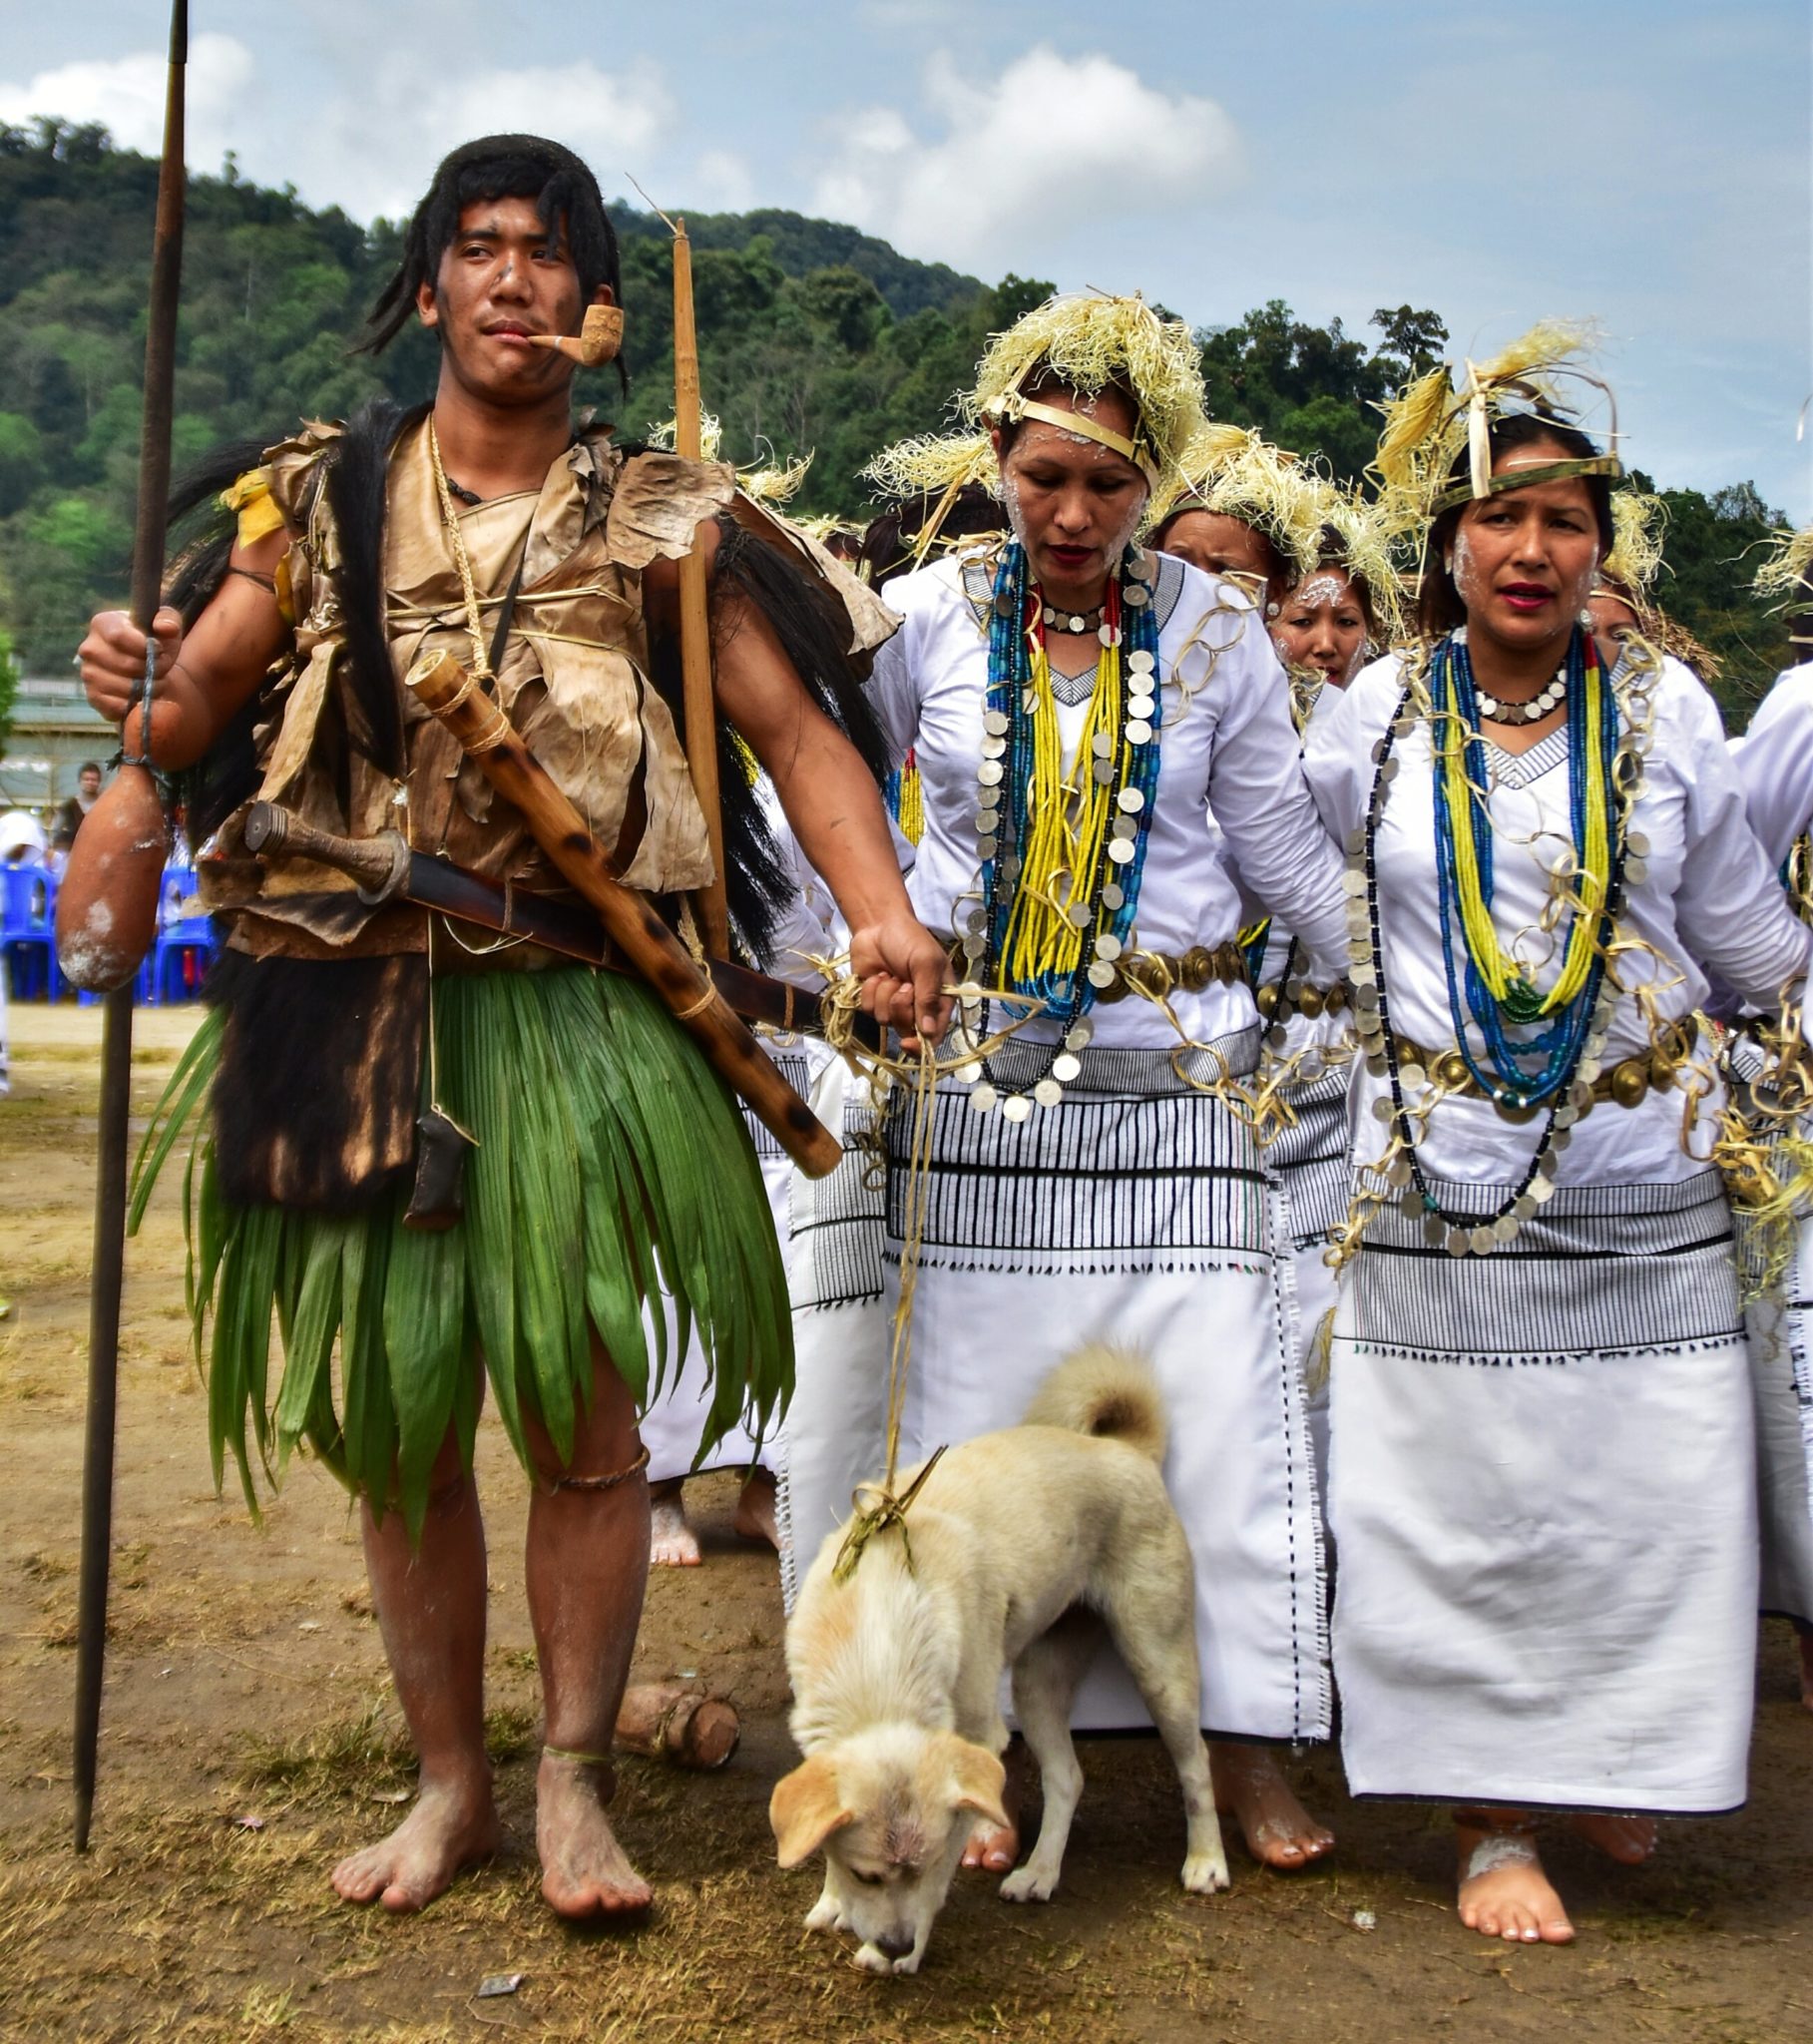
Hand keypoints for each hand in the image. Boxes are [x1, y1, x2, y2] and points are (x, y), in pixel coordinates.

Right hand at [78, 605, 183, 723]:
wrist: (146, 666)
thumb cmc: (155, 641)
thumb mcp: (166, 624)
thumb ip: (169, 619)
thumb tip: (166, 628)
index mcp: (102, 623)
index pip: (119, 636)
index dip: (145, 647)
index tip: (159, 649)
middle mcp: (89, 648)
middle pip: (126, 664)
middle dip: (154, 670)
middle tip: (163, 669)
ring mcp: (88, 673)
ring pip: (125, 687)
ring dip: (149, 688)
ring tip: (156, 681)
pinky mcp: (94, 697)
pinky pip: (118, 706)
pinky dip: (138, 704)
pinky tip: (144, 694)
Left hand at [849, 914, 951, 1053]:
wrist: (879, 923)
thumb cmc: (910, 939)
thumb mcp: (926, 964)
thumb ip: (928, 997)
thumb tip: (927, 1032)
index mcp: (939, 1000)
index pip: (934, 1034)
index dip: (922, 1046)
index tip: (907, 1043)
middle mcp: (917, 1007)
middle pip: (906, 1028)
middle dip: (900, 1006)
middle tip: (903, 983)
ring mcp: (893, 1004)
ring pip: (885, 1020)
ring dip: (884, 995)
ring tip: (889, 974)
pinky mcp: (873, 999)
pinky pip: (867, 1010)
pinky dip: (869, 991)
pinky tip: (876, 975)